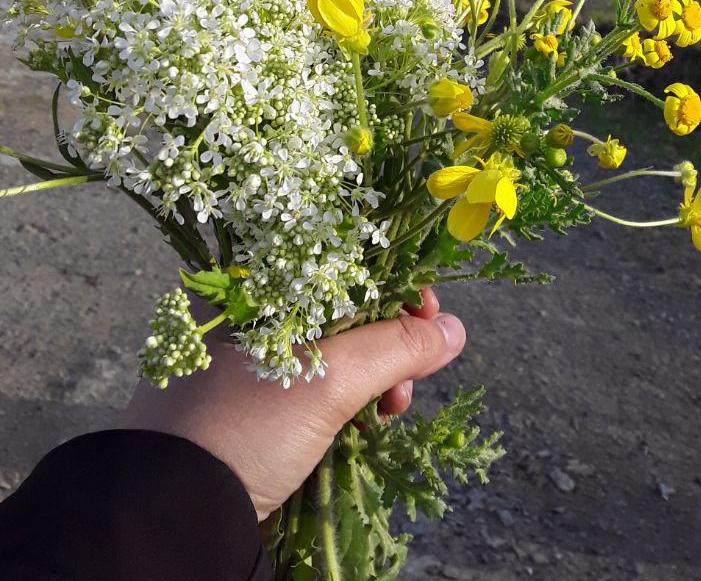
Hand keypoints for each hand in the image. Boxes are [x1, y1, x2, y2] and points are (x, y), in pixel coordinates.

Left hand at [116, 289, 464, 519]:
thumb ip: (394, 348)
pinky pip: (309, 386)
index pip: (337, 266)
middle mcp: (244, 317)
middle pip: (339, 310)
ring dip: (373, 374)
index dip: (390, 285)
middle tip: (415, 372)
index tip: (428, 313)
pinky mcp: (245, 407)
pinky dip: (344, 399)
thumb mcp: (326, 382)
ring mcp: (243, 364)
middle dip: (389, 339)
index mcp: (251, 290)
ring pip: (328, 352)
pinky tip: (366, 422)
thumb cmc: (242, 426)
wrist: (167, 513)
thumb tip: (454, 330)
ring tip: (392, 409)